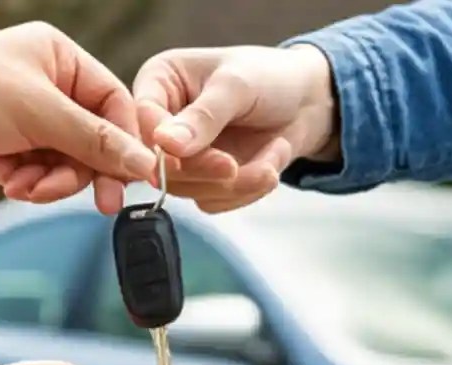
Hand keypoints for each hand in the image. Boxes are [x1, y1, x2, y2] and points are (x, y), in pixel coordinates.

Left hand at [0, 22, 155, 213]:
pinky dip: (27, 183)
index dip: (124, 144)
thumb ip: (96, 142)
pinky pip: (40, 174)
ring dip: (50, 181)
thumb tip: (147, 164)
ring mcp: (26, 117)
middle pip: (93, 139)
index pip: (114, 103)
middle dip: (81, 170)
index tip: (132, 180)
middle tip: (98, 203)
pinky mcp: (8, 147)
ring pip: (66, 163)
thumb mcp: (39, 115)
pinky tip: (3, 180)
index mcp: (57, 56)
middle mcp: (46, 83)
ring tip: (22, 186)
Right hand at [133, 45, 339, 212]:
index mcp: (159, 82)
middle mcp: (163, 121)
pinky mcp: (204, 180)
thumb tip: (164, 145)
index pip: (142, 118)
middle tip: (234, 167)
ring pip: (187, 190)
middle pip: (160, 164)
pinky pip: (212, 201)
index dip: (157, 144)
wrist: (309, 102)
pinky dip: (245, 192)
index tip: (183, 156)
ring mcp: (183, 155)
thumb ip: (203, 117)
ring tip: (269, 166)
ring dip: (232, 186)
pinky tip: (268, 166)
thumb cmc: (270, 77)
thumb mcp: (237, 86)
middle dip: (203, 171)